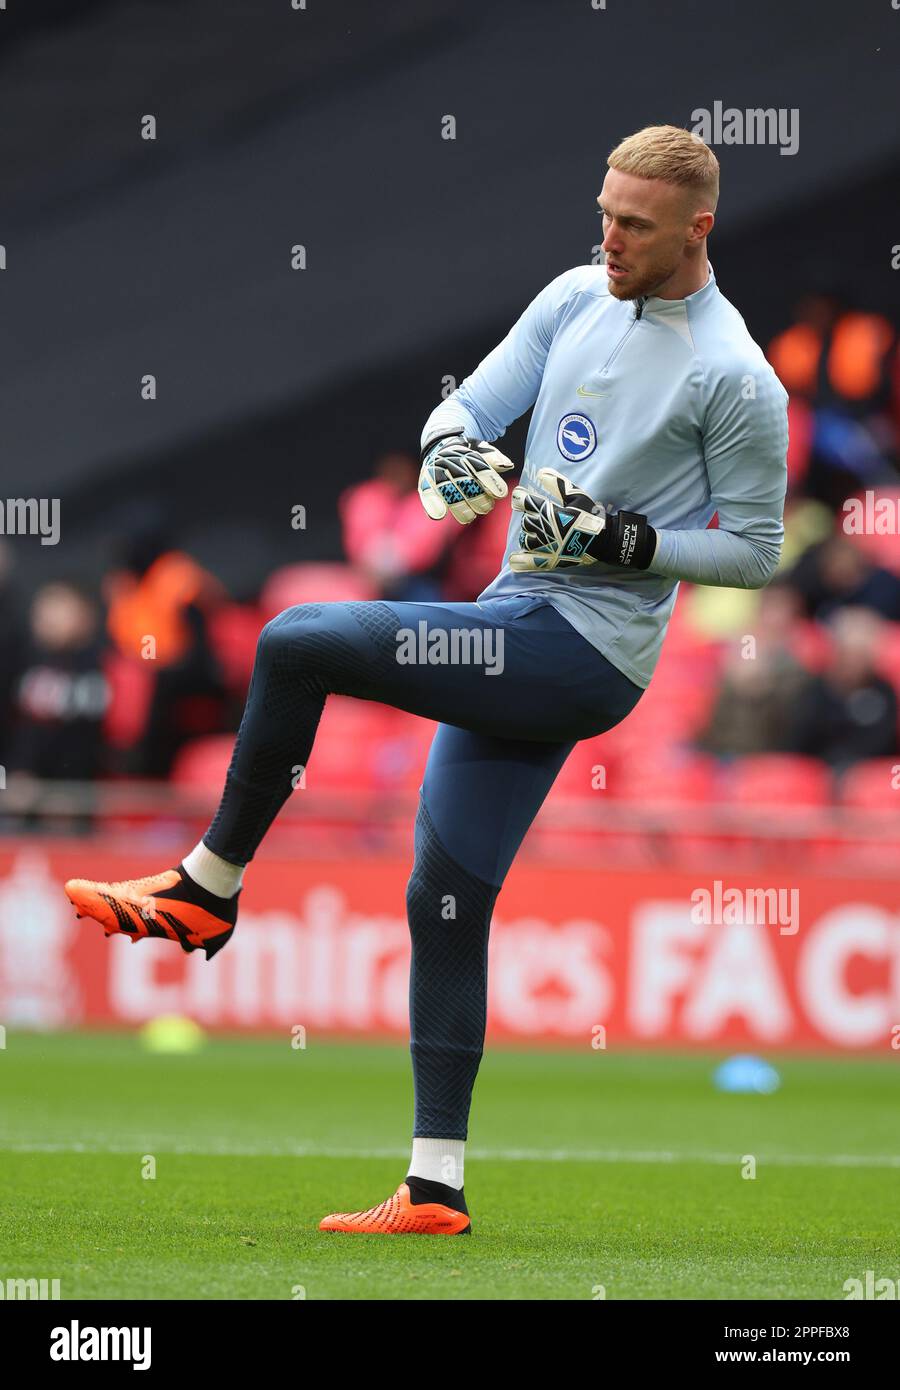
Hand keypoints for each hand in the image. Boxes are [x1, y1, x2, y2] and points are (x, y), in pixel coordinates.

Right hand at [418, 431, 515, 524]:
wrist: (439, 447)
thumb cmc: (467, 454)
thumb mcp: (481, 451)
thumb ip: (494, 459)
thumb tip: (507, 465)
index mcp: (466, 454)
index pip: (480, 469)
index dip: (491, 482)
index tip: (500, 494)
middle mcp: (450, 462)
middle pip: (467, 485)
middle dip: (479, 499)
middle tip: (486, 507)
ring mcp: (436, 473)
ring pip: (450, 494)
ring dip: (462, 508)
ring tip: (470, 515)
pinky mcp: (425, 484)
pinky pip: (428, 495)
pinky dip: (432, 505)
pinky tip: (439, 515)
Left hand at [509, 468, 655, 571]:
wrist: (601, 539)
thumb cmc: (589, 515)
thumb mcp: (576, 496)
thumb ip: (557, 483)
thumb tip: (540, 472)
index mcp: (548, 511)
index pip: (525, 502)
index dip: (520, 499)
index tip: (519, 498)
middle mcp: (542, 528)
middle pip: (525, 521)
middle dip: (529, 519)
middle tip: (540, 519)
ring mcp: (544, 545)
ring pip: (525, 539)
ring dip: (527, 536)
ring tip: (534, 536)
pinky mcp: (548, 559)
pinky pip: (530, 561)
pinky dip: (521, 561)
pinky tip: (515, 560)